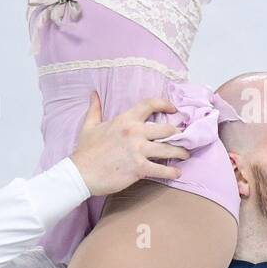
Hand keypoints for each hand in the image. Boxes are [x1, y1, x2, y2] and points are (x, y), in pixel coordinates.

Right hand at [69, 93, 190, 196]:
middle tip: (184, 138)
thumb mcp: (89, 126)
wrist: (80, 173)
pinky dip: (172, 172)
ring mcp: (138, 151)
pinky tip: (177, 172)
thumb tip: (93, 94)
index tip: (174, 109)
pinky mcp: (139, 168)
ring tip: (186, 155)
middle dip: (178, 134)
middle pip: (167, 129)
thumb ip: (95, 109)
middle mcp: (134, 133)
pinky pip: (162, 170)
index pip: (149, 105)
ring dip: (181, 152)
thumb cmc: (86, 151)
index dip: (165, 104)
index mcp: (125, 120)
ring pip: (169, 149)